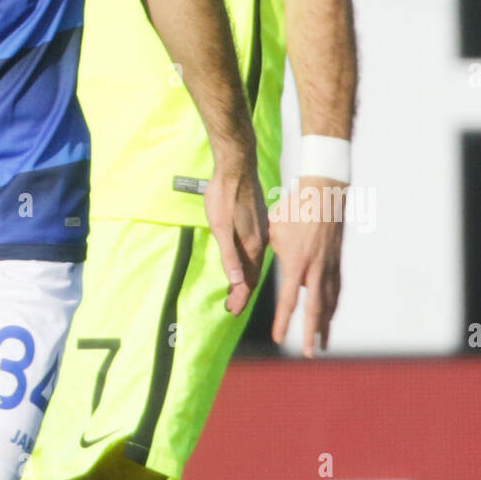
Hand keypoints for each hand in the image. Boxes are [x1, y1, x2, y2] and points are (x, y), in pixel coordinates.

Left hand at [205, 167, 268, 316]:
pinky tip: (246, 263)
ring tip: (237, 291)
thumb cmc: (224, 195)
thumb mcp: (220, 227)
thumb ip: (228, 255)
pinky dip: (250, 264)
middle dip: (242, 293)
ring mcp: (260, 232)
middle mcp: (260, 241)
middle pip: (252, 275)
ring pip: (255, 263)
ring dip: (246, 279)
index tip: (232, 312)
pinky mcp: (257, 223)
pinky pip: (256, 251)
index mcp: (252, 245)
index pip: (247, 281)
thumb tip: (235, 281)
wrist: (236, 167)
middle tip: (232, 307)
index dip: (239, 298)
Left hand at [269, 175, 344, 356]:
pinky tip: (331, 316)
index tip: (278, 339)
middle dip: (311, 334)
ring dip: (325, 325)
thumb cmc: (293, 210)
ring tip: (323, 343)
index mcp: (297, 264)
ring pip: (329, 303)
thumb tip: (255, 263)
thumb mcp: (273, 230)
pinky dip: (333, 306)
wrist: (323, 195)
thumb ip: (268, 252)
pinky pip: (336, 290)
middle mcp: (316, 270)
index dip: (283, 322)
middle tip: (308, 354)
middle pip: (316, 309)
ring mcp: (329, 267)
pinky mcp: (337, 262)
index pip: (289, 300)